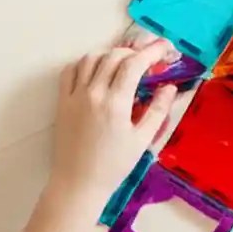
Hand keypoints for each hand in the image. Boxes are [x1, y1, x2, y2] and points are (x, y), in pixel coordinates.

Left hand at [50, 39, 181, 209]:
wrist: (78, 184)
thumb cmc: (114, 166)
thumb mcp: (142, 140)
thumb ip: (158, 110)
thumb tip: (170, 87)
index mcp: (115, 103)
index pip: (134, 64)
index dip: (152, 51)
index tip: (165, 48)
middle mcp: (93, 93)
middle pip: (114, 56)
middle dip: (135, 51)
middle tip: (149, 57)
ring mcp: (74, 95)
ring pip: (91, 58)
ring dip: (110, 53)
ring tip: (124, 61)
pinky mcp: (62, 101)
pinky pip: (70, 71)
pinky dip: (85, 62)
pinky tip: (97, 69)